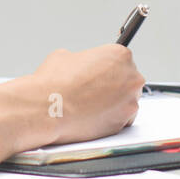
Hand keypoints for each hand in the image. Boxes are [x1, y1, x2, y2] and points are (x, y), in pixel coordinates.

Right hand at [28, 43, 146, 145]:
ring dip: (113, 102)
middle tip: (94, 89)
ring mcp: (130, 102)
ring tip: (91, 104)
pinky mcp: (123, 122)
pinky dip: (111, 118)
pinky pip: (122, 119)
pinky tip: (94, 115)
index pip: (121, 59)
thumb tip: (82, 65)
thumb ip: (83, 59)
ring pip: (126, 100)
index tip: (100, 72)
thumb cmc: (55, 83)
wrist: (48, 109)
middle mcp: (131, 78)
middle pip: (128, 80)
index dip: (107, 67)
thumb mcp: (66, 56)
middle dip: (113, 84)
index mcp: (120, 55)